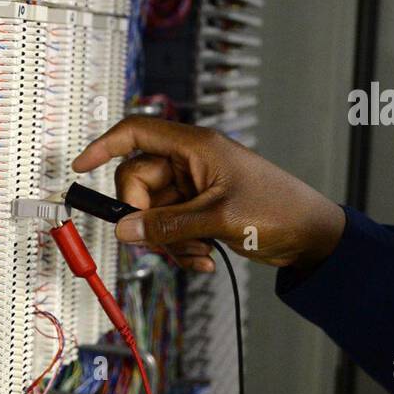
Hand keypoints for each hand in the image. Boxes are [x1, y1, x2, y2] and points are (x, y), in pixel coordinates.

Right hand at [72, 116, 345, 272]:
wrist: (311, 236)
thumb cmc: (279, 209)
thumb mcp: (220, 218)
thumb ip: (170, 224)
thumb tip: (127, 229)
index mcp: (196, 147)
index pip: (137, 133)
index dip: (105, 146)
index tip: (81, 167)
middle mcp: (192, 163)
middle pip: (139, 182)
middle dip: (145, 217)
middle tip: (161, 240)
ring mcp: (196, 189)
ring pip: (154, 212)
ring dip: (168, 240)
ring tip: (196, 254)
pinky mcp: (202, 212)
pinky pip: (172, 228)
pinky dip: (181, 247)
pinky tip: (204, 261)